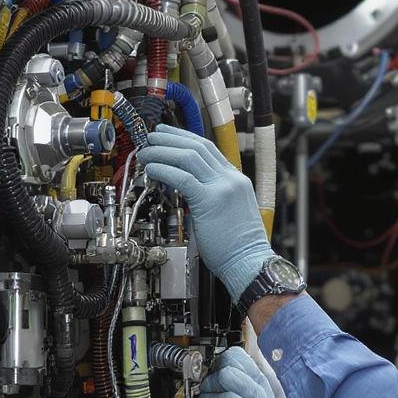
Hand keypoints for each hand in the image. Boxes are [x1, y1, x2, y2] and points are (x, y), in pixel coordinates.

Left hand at [138, 125, 272, 300]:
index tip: (168, 135)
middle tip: (152, 136)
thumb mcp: (229, 211)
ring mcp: (222, 187)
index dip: (184, 138)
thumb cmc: (238, 246)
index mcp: (235, 179)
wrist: (250, 262)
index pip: (208, 149)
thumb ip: (212, 196)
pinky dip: (163, 170)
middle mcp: (230, 178)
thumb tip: (188, 190)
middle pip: (197, 146)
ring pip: (187, 157)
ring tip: (146, 152)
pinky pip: (181, 178)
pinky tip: (151, 169)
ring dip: (162, 151)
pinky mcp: (210, 200)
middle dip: (170, 138)